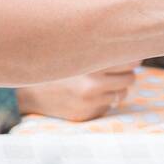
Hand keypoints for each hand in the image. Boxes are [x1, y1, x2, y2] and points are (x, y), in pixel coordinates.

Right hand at [16, 63, 138, 120]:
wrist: (28, 91)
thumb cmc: (56, 67)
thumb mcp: (76, 53)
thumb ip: (100, 49)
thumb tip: (136, 52)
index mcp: (91, 62)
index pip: (130, 60)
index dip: (132, 57)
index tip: (129, 55)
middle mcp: (92, 82)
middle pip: (130, 78)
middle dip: (125, 74)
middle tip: (114, 70)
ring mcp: (90, 101)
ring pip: (121, 94)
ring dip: (115, 88)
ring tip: (97, 82)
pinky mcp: (87, 114)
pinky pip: (108, 106)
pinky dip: (103, 100)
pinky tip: (87, 95)